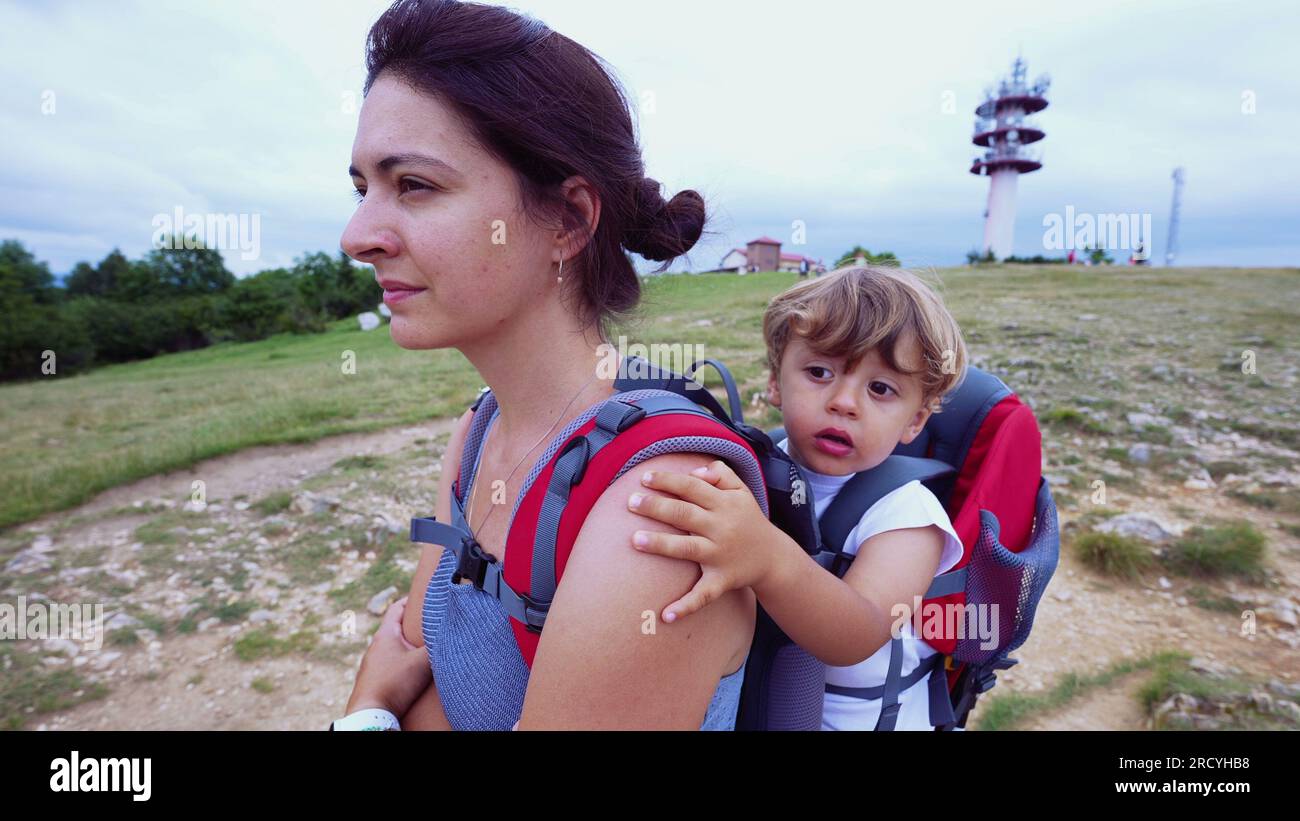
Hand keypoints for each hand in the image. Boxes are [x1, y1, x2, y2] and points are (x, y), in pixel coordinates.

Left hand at [346, 595, 431, 718]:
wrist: (370, 713)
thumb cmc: (394, 684)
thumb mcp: (422, 662)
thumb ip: (438, 646)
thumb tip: (454, 634)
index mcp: (385, 635)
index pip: (397, 607)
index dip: (411, 600)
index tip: (424, 598)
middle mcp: (375, 646)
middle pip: (395, 627)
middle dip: (413, 625)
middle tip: (430, 624)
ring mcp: (371, 663)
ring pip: (391, 647)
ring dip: (406, 645)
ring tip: (422, 649)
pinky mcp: (372, 678)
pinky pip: (388, 662)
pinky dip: (400, 661)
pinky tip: (410, 671)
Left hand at [627, 460, 789, 622]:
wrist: (773, 558)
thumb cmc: (749, 520)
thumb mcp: (742, 491)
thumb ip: (720, 474)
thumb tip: (694, 470)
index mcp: (724, 504)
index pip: (692, 487)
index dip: (669, 481)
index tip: (645, 477)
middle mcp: (721, 528)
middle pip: (684, 514)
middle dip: (656, 506)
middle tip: (630, 502)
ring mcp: (720, 555)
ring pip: (687, 548)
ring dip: (660, 544)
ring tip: (634, 539)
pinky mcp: (721, 580)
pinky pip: (703, 594)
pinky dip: (685, 606)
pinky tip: (666, 616)